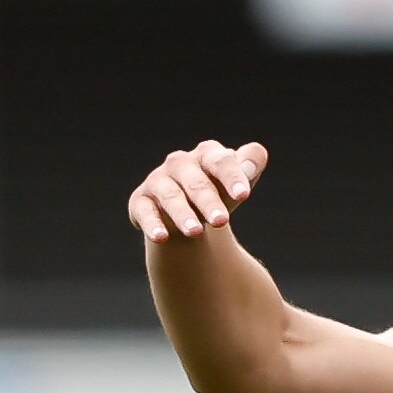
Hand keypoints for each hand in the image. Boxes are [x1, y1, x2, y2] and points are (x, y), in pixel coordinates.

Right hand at [128, 140, 269, 242]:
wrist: (193, 213)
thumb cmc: (221, 192)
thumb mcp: (239, 180)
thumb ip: (250, 165)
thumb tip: (251, 163)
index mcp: (207, 154)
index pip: (220, 162)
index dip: (232, 177)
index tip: (244, 195)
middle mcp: (180, 163)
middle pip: (196, 182)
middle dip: (209, 201)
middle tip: (222, 221)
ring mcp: (158, 181)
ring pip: (171, 196)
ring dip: (183, 214)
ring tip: (196, 232)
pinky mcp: (140, 201)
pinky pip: (144, 211)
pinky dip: (152, 224)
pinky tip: (161, 237)